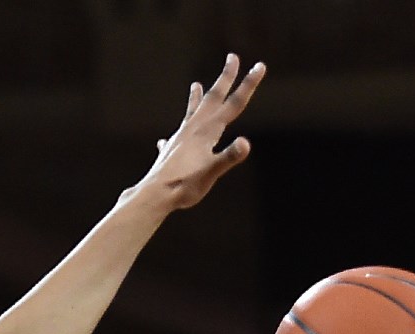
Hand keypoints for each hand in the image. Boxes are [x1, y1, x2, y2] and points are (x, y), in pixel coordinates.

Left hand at [132, 54, 265, 210]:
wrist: (154, 196)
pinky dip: (177, 133)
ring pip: (192, 112)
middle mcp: (193, 129)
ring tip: (195, 85)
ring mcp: (180, 138)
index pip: (234, 104)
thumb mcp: (211, 173)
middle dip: (226, 78)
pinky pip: (176, 136)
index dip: (249, 85)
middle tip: (233, 57)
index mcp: (207, 131)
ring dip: (197, 98)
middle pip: (213, 98)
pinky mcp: (171, 151)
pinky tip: (166, 140)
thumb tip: (246, 143)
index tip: (259, 65)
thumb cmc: (184, 186)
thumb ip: (228, 157)